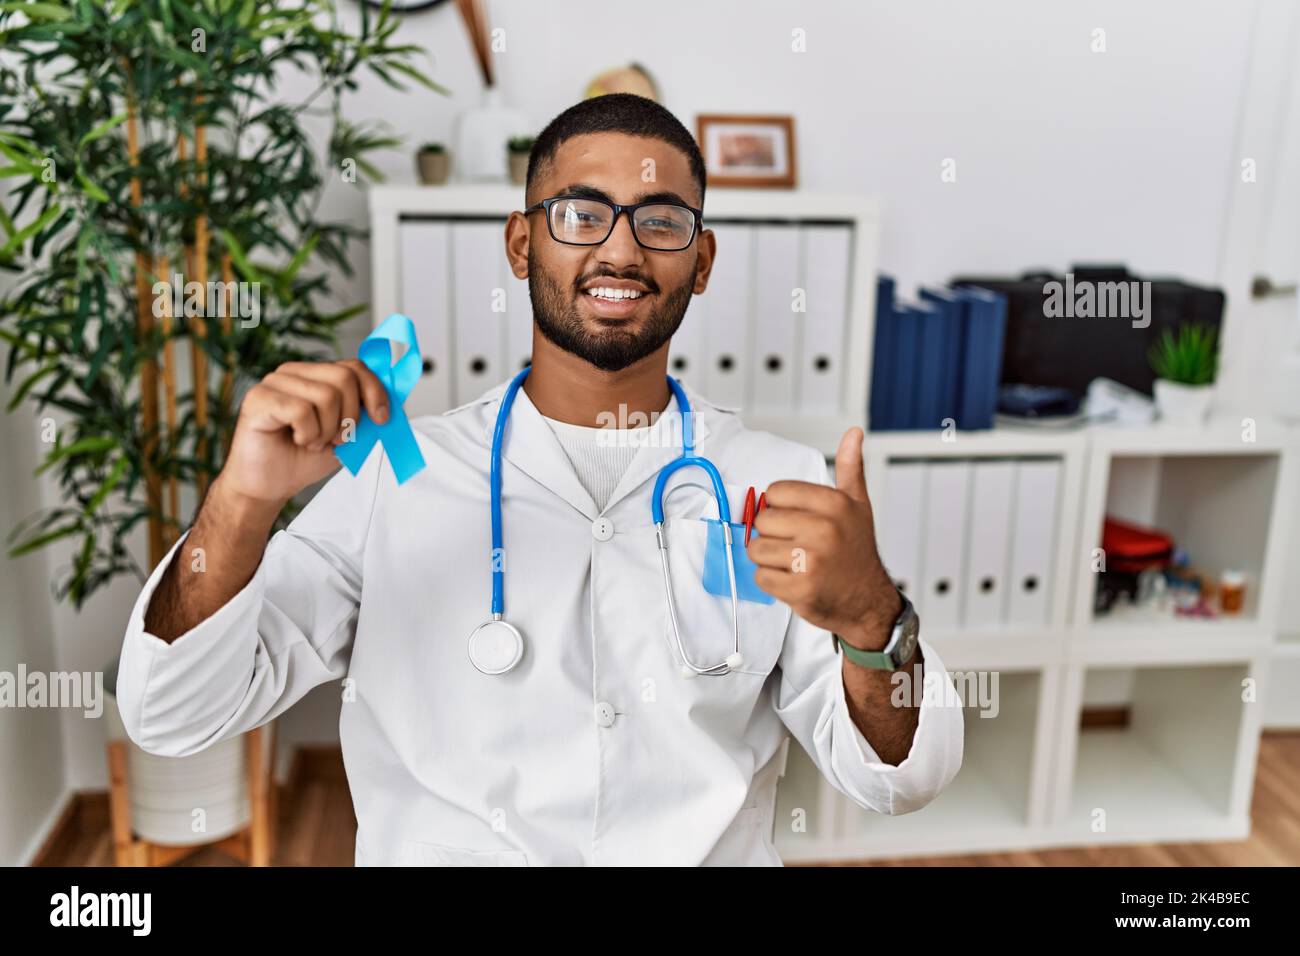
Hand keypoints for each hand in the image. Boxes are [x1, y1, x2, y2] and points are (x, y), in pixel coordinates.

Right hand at [219, 359, 389, 508]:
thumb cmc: (303, 458)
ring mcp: (274, 382)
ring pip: (326, 395)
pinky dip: (308, 434)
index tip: (382, 419)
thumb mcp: (346, 436)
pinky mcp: (258, 398)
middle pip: (344, 378)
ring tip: (313, 442)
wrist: (269, 486)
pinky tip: (297, 441)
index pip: (354, 367)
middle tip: (335, 439)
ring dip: (327, 430)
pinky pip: (302, 410)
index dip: (375, 391)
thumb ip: (366, 415)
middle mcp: (294, 372)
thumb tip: (394, 399)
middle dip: (350, 416)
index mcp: (315, 376)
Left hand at [747, 428, 901, 650]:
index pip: (775, 492)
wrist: (869, 601)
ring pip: (757, 550)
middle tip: (797, 545)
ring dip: (770, 560)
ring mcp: (812, 561)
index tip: (797, 520)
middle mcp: (824, 530)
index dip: (780, 507)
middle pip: (762, 521)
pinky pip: (761, 577)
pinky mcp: (800, 589)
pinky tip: (795, 580)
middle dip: (773, 535)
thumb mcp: (858, 505)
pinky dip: (772, 582)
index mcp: (834, 504)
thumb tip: (854, 433)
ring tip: (795, 563)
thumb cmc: (857, 551)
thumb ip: (850, 467)